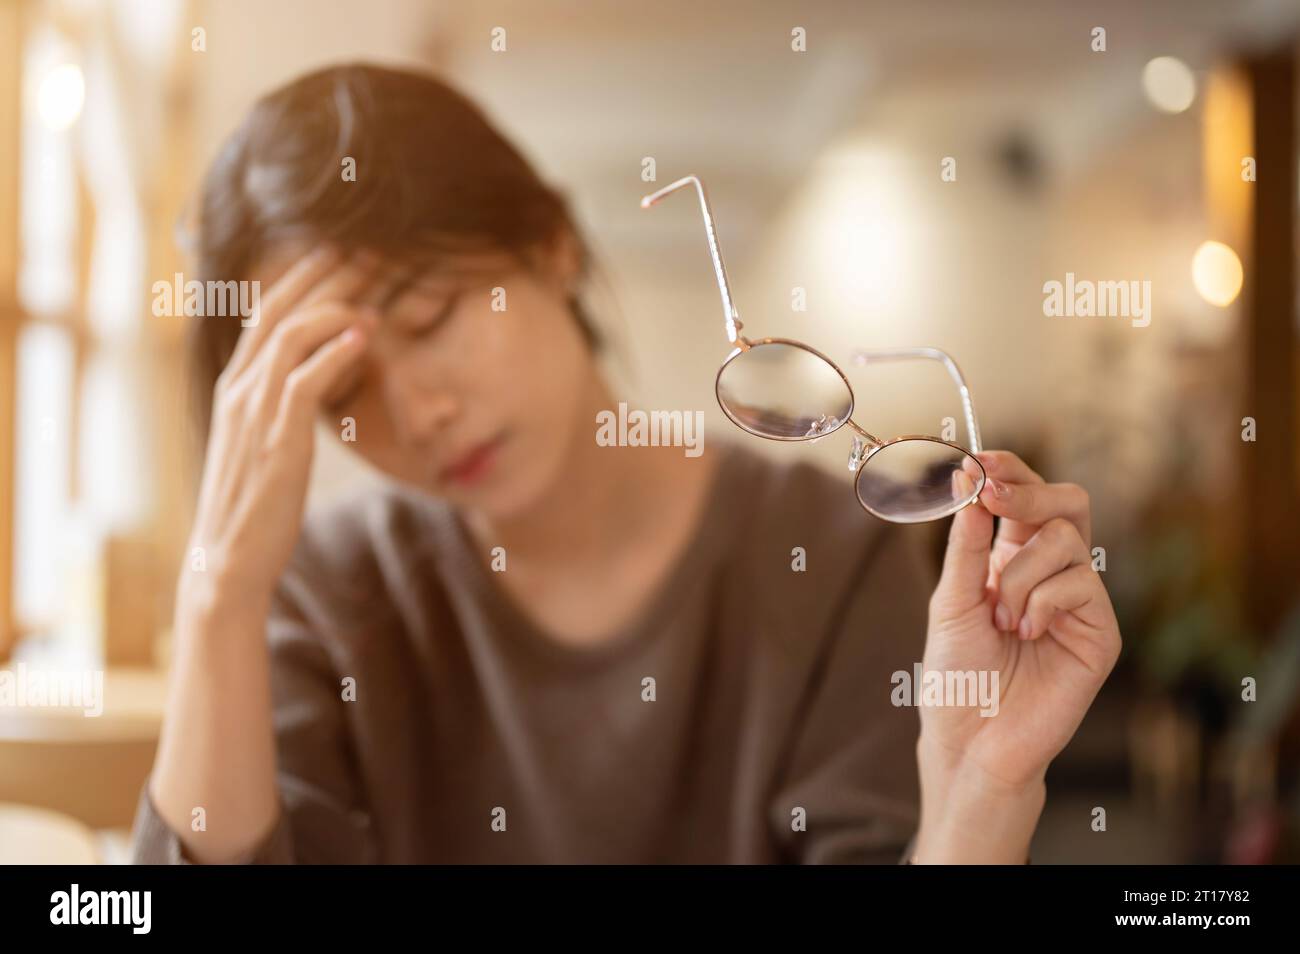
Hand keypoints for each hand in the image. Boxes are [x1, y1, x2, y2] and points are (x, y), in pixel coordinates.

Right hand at [180, 246, 379, 612]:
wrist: (227, 561)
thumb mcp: (268, 441)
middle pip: (277, 310)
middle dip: (321, 273)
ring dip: (335, 306)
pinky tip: (365, 336)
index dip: (302, 277)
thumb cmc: (256, 504)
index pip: (265, 311)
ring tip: (374, 289)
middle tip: (365, 248)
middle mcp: (238, 390)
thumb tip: (324, 371)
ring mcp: (253, 413)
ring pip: (289, 336)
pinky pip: (304, 383)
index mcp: (235, 386)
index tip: (341, 252)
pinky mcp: (277, 442)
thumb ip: (288, 402)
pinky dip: (333, 353)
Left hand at [912, 450, 1120, 860]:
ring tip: (1002, 618)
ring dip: (1021, 573)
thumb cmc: (957, 673)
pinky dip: (1043, 602)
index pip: (1025, 498)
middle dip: (1028, 493)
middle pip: (1068, 503)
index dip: (1009, 472)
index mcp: (1014, 560)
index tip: (977, 459)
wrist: (971, 738)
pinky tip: (1026, 634)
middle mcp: (1053, 573)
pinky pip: (1081, 584)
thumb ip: (966, 545)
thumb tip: (971, 483)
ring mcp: (1080, 602)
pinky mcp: (1101, 633)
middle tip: (993, 498)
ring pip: (1067, 541)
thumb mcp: (951, 599)